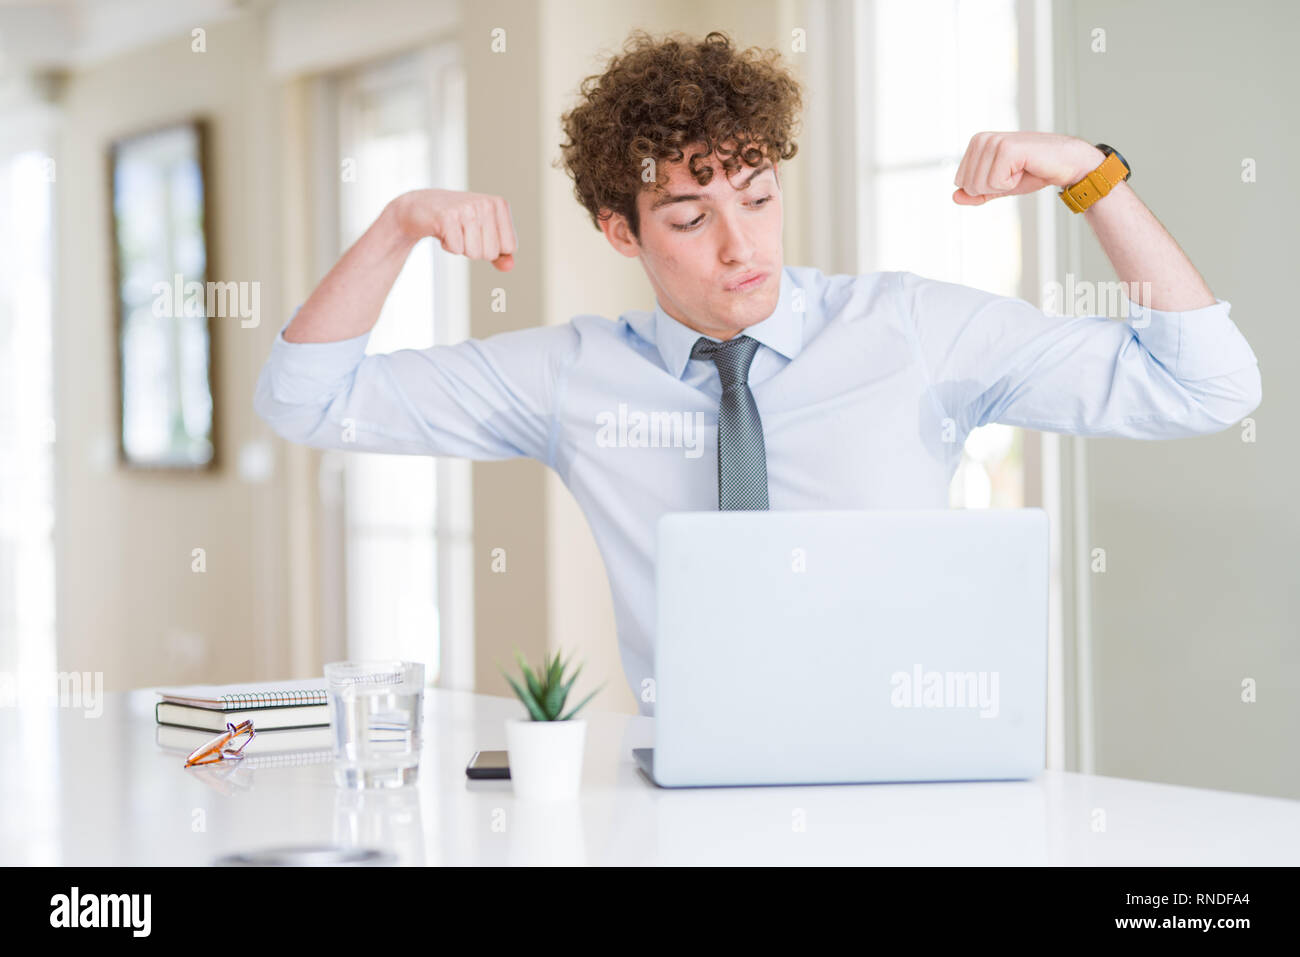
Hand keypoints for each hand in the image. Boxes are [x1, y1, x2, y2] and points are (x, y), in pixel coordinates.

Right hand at [393, 188, 516, 269]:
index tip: (478, 233)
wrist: (420, 207)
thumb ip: (500, 253)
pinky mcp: (447, 216)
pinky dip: (448, 246)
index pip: (510, 247)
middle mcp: (485, 203)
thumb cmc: (456, 222)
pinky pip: (456, 249)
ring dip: (461, 248)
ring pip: (474, 253)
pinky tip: (442, 231)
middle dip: (475, 250)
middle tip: (463, 232)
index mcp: (499, 204)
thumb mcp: (483, 235)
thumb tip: (509, 267)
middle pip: (492, 253)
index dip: (492, 248)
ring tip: (453, 231)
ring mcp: (466, 208)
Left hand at [952, 132, 1105, 205]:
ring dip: (1004, 186)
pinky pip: (995, 183)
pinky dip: (1012, 183)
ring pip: (979, 185)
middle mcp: (982, 139)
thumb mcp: (998, 186)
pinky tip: (1025, 168)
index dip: (985, 187)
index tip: (1006, 174)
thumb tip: (954, 197)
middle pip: (969, 185)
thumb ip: (976, 193)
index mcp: (976, 143)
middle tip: (1015, 173)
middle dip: (993, 188)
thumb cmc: (1033, 171)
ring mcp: (994, 142)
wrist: (1065, 164)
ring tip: (1021, 169)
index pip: (960, 182)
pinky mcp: (1007, 149)